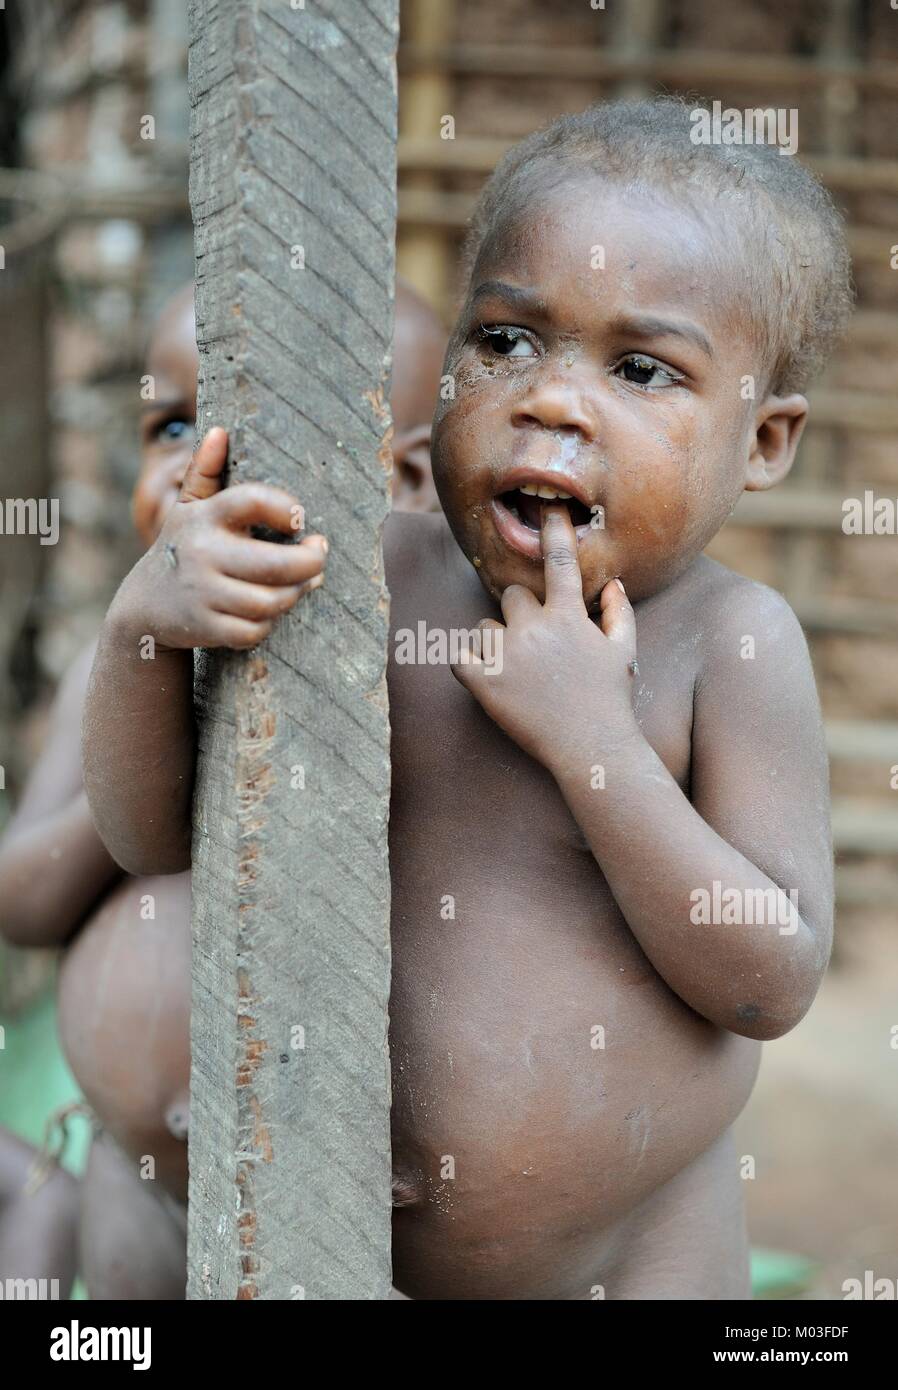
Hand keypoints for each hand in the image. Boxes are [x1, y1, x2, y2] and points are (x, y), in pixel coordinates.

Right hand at [113, 427, 327, 649]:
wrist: (143, 607)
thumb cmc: (182, 548)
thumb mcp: (188, 509)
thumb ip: (204, 472)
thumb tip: (219, 432)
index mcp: (204, 515)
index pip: (254, 501)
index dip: (287, 509)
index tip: (302, 520)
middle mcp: (203, 552)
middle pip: (278, 564)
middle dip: (311, 563)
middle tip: (319, 556)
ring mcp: (204, 592)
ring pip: (272, 601)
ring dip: (292, 595)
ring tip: (299, 585)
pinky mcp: (206, 626)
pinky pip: (255, 630)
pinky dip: (267, 624)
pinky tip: (268, 611)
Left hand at [451, 504, 638, 771]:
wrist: (591, 747)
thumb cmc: (610, 699)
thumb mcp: (624, 652)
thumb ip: (620, 613)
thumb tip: (614, 584)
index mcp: (569, 616)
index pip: (558, 563)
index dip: (553, 533)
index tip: (548, 510)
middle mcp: (536, 627)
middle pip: (510, 596)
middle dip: (518, 614)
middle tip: (533, 646)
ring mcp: (508, 653)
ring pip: (484, 628)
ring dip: (494, 643)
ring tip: (518, 675)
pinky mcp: (485, 680)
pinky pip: (459, 656)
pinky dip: (469, 665)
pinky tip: (488, 680)